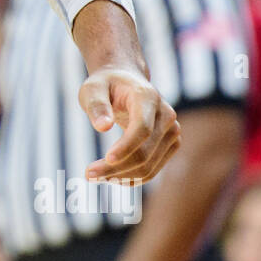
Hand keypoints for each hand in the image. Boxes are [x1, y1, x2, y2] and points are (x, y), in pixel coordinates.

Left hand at [78, 66, 179, 181]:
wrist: (126, 82)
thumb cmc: (106, 85)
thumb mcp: (92, 88)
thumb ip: (96, 105)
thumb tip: (103, 127)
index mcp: (148, 97)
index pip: (142, 129)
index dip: (126, 147)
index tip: (106, 159)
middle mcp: (166, 115)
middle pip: (144, 153)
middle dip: (115, 168)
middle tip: (88, 174)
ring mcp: (172, 132)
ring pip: (148, 167)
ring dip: (121, 176)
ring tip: (93, 175)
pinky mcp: (171, 145)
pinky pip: (152, 170)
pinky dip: (130, 177)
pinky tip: (110, 176)